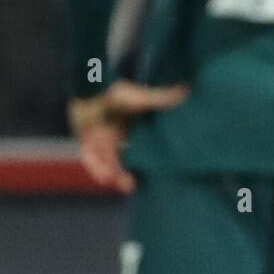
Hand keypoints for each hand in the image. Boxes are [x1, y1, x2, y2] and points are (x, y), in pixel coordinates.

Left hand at [68, 81, 188, 192]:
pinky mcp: (85, 140)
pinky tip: (105, 179)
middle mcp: (116, 135)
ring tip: (126, 185)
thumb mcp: (142, 99)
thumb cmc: (118, 92)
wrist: (92, 86)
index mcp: (130, 127)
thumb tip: (188, 91)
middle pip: (123, 159)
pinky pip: (90, 158)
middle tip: (134, 186)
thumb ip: (163, 99)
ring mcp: (100, 139)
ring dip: (115, 174)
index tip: (154, 172)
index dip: (144, 161)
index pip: (139, 148)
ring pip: (109, 162)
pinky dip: (97, 168)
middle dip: (128, 174)